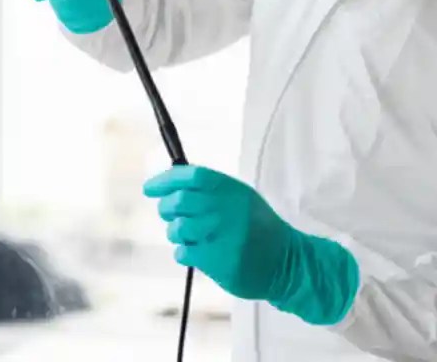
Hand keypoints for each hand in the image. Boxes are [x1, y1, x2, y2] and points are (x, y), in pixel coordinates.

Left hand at [144, 165, 359, 325]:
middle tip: (171, 215)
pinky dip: (185, 253)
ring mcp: (222, 235)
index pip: (190, 175)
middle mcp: (227, 208)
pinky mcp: (218, 260)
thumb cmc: (258, 228)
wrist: (287, 262)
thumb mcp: (241, 198)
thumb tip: (170, 184)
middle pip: (178, 201)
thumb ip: (211, 190)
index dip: (165, 180)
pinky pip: (184, 252)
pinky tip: (200, 254)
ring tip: (190, 237)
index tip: (149, 188)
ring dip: (176, 233)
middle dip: (167, 209)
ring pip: (177, 229)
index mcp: (232, 189)